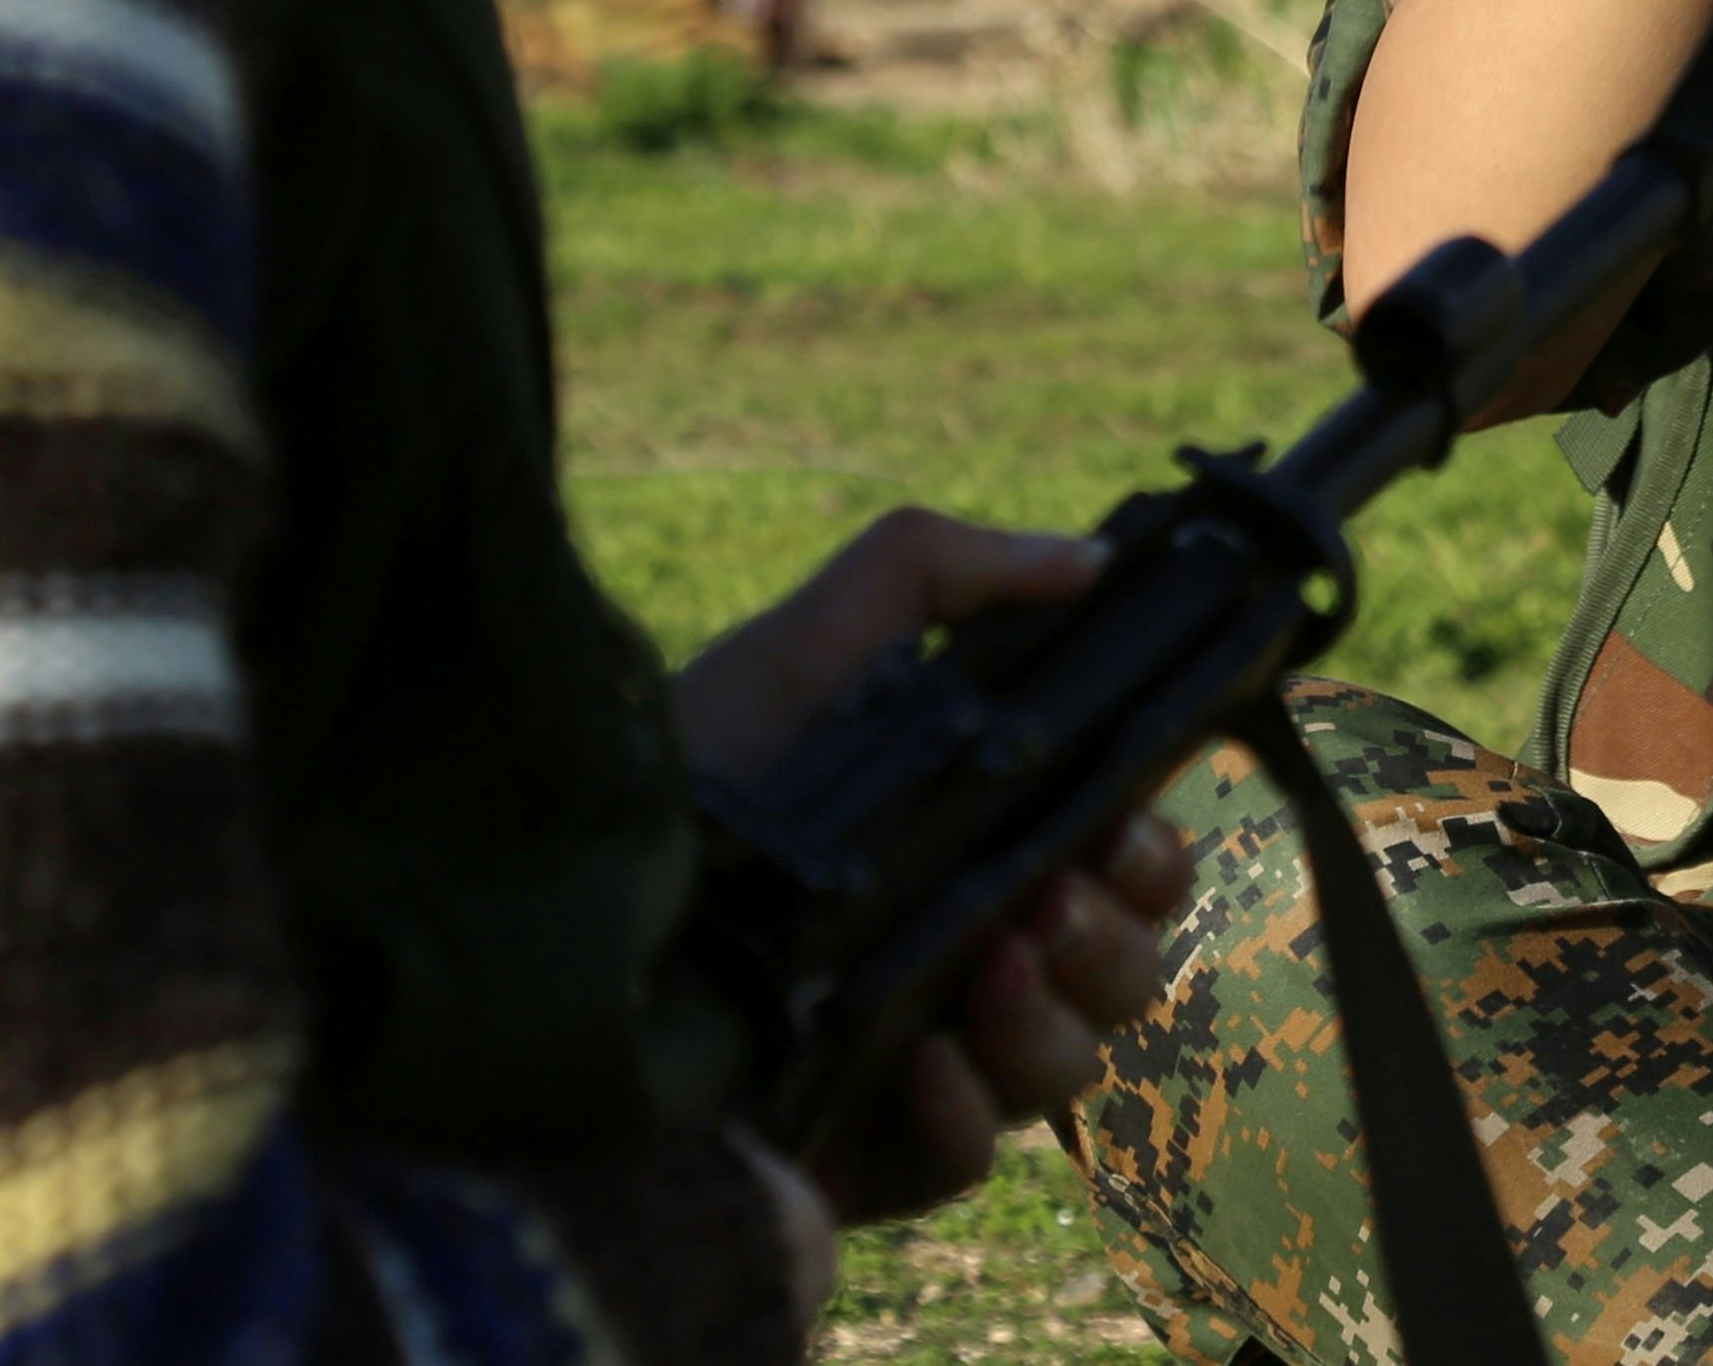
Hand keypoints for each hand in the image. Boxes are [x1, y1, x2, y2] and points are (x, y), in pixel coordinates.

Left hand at [671, 509, 1199, 1224]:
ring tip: (988, 965)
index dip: (1151, 853)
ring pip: (1067, 1069)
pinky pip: (967, 1158)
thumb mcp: (808, 641)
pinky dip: (965, 1111)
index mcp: (985, 844)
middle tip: (1047, 893)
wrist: (561, 899)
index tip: (1116, 822)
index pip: (1127, 867)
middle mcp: (975, 953)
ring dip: (1051, 1019)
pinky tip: (923, 1056)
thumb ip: (942, 573)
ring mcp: (928, 1059)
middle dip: (1114, 936)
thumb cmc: (696, 764)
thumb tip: (1091, 556)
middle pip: (1125, 974)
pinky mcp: (865, 1150)